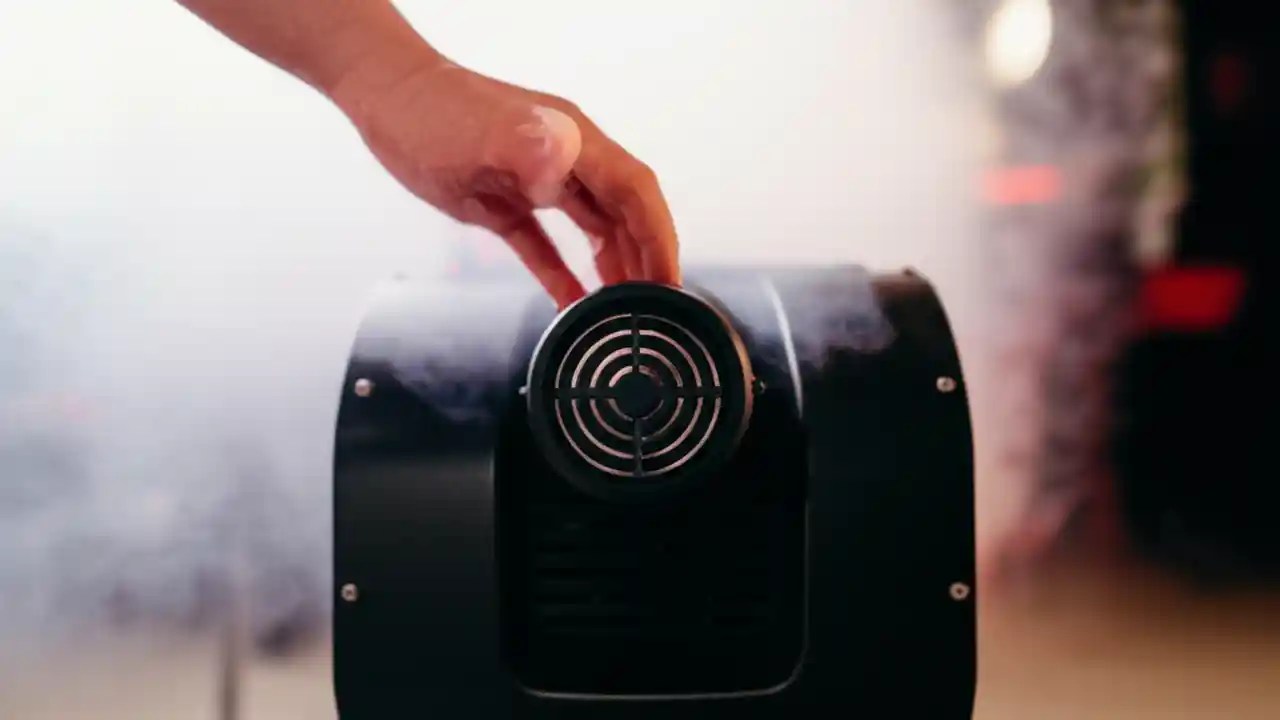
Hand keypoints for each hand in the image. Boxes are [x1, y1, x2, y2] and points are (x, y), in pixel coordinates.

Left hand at [330, 56, 679, 307]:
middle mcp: (565, 160)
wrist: (384, 97)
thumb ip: (526, 146)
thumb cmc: (430, 109)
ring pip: (593, 230)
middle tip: (655, 309)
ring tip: (625, 311)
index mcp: (573, 142)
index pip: (636, 191)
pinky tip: (572, 302)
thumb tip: (562, 169)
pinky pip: (544, 245)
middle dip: (646, 259)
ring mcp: (535, 181)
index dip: (660, 236)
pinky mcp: (504, 203)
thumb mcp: (480, 131)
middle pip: (623, 214)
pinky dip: (561, 274)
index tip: (670, 279)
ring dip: (613, 268)